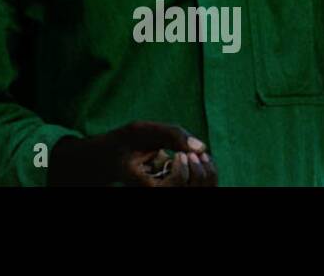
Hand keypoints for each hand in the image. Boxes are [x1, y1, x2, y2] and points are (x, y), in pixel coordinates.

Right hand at [48, 120, 217, 186]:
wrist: (116, 156)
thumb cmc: (128, 141)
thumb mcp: (142, 130)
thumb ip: (172, 135)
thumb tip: (202, 147)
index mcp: (146, 188)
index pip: (175, 188)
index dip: (183, 170)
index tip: (180, 155)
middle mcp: (159, 194)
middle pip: (193, 192)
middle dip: (199, 172)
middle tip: (192, 154)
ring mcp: (170, 191)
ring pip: (203, 191)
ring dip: (207, 174)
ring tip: (200, 156)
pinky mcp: (178, 188)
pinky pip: (202, 187)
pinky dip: (208, 174)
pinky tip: (200, 160)